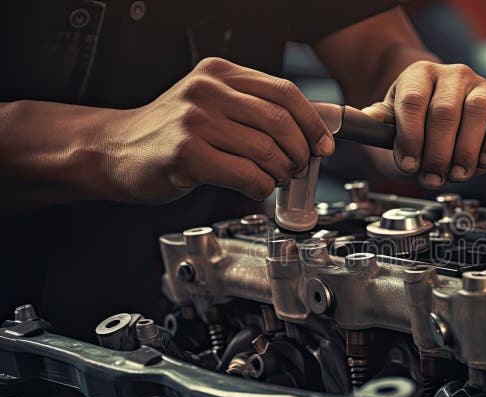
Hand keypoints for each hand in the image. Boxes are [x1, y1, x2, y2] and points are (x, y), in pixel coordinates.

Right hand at [105, 57, 333, 202]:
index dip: (312, 122)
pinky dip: (261, 187)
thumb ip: (252, 110)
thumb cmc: (170, 133)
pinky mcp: (187, 154)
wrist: (115, 150)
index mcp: (219, 73)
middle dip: (299, 152)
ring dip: (280, 173)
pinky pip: (246, 175)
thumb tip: (308, 133)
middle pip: (280, 121)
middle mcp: (207, 90)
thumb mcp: (210, 105)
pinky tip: (255, 188)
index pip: (284, 92)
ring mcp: (195, 121)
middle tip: (299, 168)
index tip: (324, 145)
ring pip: (266, 150)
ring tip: (275, 180)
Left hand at [362, 61, 485, 188]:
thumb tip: (368, 119)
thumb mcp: (393, 122)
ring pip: (477, 112)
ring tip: (457, 174)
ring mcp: (481, 86)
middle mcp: (452, 75)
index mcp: (420, 75)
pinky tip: (484, 160)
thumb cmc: (417, 121)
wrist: (443, 114)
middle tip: (432, 177)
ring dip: (466, 151)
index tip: (408, 164)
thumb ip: (380, 124)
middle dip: (437, 152)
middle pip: (445, 112)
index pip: (414, 101)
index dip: (410, 137)